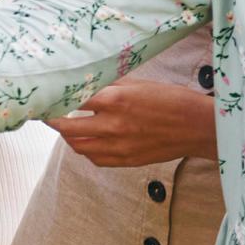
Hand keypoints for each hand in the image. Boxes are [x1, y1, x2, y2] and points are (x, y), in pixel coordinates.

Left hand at [49, 79, 219, 167]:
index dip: (57, 98)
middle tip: (46, 114)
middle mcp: (113, 125)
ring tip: (67, 127)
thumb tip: (87, 84)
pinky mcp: (126, 161)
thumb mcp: (139, 84)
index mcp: (116, 100)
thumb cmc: (171, 100)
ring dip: (69, 137)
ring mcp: (119, 147)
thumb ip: (111, 86)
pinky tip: (88, 141)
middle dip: (52, 121)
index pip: (73, 100)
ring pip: (78, 147)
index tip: (48, 95)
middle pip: (67, 128)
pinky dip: (87, 150)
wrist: (197, 127)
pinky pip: (95, 159)